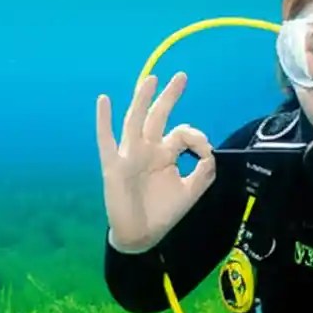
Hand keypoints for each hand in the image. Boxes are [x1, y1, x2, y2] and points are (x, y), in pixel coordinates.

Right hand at [95, 72, 215, 251]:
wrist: (141, 236)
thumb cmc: (163, 212)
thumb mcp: (191, 191)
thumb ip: (204, 172)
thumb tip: (209, 154)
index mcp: (165, 153)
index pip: (182, 133)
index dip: (197, 137)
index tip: (205, 150)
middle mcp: (147, 149)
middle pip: (158, 117)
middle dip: (169, 97)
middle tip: (181, 76)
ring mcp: (129, 155)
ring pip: (135, 121)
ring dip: (142, 100)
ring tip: (150, 79)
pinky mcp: (114, 166)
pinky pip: (106, 140)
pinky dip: (103, 120)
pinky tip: (103, 100)